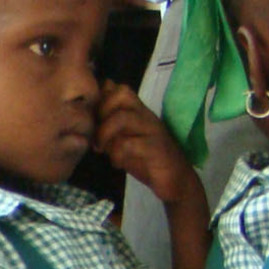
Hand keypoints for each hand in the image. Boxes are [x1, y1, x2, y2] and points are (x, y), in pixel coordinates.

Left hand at [97, 82, 203, 209]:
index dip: (100, 100)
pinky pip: (129, 144)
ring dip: (105, 133)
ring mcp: (152, 130)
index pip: (119, 88)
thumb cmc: (146, 159)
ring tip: (101, 150)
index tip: (91, 123)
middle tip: (94, 135)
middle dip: (101, 112)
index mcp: (138, 112)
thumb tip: (91, 109)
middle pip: (122, 93)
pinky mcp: (156, 149)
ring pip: (122, 117)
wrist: (176, 180)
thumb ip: (109, 125)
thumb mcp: (122, 140)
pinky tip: (118, 164)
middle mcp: (145, 116)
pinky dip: (117, 155)